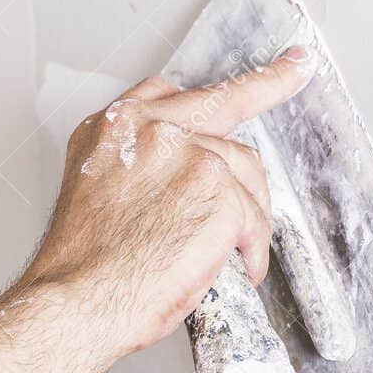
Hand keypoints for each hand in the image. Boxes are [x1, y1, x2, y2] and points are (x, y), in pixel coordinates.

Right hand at [16, 46, 314, 370]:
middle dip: (271, 81)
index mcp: (115, 127)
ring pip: (247, 174)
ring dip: (248, 216)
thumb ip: (138, 167)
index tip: (246, 73)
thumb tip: (177, 180)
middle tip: (298, 68)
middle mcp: (153, 129)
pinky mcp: (221, 195)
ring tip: (231, 251)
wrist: (74, 304)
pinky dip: (252, 253)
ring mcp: (191, 158)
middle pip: (226, 102)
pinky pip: (256, 222)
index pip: (173, 93)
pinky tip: (239, 269)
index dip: (211, 92)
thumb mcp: (95, 191)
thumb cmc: (81, 267)